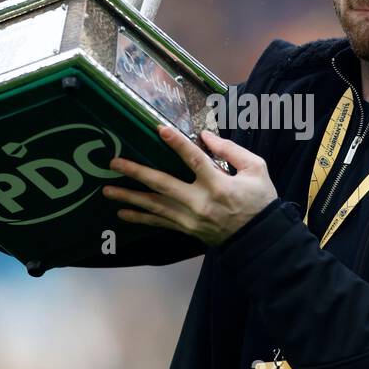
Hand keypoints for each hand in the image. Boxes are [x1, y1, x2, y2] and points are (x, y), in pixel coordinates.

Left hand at [101, 124, 277, 246]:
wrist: (260, 239)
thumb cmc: (260, 201)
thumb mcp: (256, 169)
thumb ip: (231, 151)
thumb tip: (206, 137)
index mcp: (219, 185)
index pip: (193, 159)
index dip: (176, 143)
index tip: (159, 129)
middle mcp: (200, 202)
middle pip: (162, 184)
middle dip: (136, 172)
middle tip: (114, 163)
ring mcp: (191, 219)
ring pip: (155, 206)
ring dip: (129, 197)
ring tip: (107, 190)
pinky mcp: (187, 229)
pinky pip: (159, 223)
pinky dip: (140, 218)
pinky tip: (123, 213)